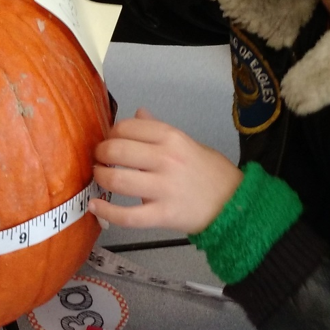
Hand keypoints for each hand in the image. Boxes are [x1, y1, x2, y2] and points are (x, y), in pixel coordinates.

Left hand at [89, 109, 242, 233]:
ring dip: (100, 178)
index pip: (128, 128)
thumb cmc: (210, 172)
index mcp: (172, 138)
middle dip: (100, 154)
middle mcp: (166, 159)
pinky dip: (106, 211)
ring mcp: (164, 188)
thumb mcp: (188, 143)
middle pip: (117, 151)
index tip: (110, 140)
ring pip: (117, 181)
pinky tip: (95, 206)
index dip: (111, 133)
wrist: (234, 204)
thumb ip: (159, 130)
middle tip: (99, 159)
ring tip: (99, 177)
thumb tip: (137, 114)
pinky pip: (127, 215)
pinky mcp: (163, 215)